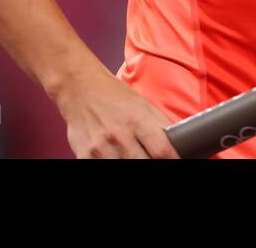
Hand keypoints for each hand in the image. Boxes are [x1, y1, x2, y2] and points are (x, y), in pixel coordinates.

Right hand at [55, 67, 179, 158]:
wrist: (78, 86)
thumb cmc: (112, 94)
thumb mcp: (141, 104)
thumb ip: (159, 126)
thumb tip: (177, 145)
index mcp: (137, 120)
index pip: (163, 152)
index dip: (173, 160)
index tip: (176, 162)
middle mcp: (119, 135)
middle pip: (145, 164)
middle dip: (151, 162)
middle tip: (151, 157)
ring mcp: (101, 148)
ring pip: (124, 168)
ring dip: (131, 163)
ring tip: (132, 154)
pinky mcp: (85, 156)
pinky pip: (102, 168)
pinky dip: (113, 163)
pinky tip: (116, 156)